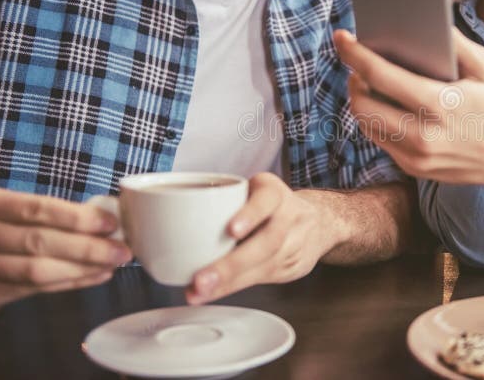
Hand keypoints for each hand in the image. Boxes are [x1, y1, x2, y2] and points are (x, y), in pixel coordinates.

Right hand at [0, 187, 131, 313]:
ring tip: (112, 263)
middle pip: (38, 243)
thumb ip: (41, 210)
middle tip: (122, 251)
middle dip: (86, 248)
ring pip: (36, 272)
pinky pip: (34, 290)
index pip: (34, 209)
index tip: (110, 223)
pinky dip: (69, 283)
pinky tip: (96, 275)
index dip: (75, 217)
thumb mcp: (6, 205)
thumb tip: (100, 216)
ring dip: (82, 269)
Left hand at [186, 173, 339, 303]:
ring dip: (229, 282)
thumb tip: (164, 225)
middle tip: (200, 279)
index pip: (266, 200)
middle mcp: (289, 215)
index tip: (231, 230)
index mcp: (274, 191)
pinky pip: (264, 279)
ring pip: (266, 265)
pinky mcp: (295, 266)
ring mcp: (296, 243)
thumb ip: (223, 202)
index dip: (250, 215)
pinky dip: (236, 287)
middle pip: (267, 241)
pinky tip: (214, 293)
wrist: (319, 221)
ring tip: (200, 291)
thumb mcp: (252, 191)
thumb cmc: (270, 205)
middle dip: (231, 264)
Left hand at [334, 29, 483, 186]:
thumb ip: (454, 42)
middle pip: (363, 105)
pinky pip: (381, 140)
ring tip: (368, 83)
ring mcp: (417, 157)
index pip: (381, 76)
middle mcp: (424, 136)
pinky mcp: (414, 169)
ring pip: (366, 125)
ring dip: (362, 101)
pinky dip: (377, 120)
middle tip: (358, 66)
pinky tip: (386, 106)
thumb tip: (424, 21)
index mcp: (439, 105)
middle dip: (354, 80)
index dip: (356, 54)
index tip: (341, 38)